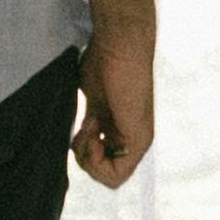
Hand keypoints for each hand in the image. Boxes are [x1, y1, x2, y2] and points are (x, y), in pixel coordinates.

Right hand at [70, 0, 155, 191]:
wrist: (120, 41)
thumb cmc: (105, 62)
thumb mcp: (93, 102)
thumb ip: (90, 124)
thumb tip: (80, 139)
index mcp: (124, 133)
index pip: (105, 168)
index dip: (85, 157)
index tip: (80, 131)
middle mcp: (135, 141)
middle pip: (106, 177)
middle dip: (84, 160)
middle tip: (81, 132)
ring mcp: (139, 141)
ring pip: (110, 178)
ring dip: (87, 159)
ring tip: (86, 129)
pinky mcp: (138, 136)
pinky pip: (116, 173)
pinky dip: (94, 159)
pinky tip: (91, 132)